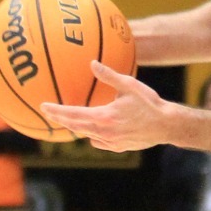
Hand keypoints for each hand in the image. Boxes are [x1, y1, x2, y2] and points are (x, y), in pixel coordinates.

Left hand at [40, 62, 176, 151]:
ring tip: (68, 120)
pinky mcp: (118, 147)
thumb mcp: (129, 85)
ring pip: (86, 135)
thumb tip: (92, 63)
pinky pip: (99, 141)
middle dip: (60, 120)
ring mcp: (110, 142)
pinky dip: (92, 135)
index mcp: (104, 116)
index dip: (56, 111)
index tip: (44, 107)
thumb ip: (108, 75)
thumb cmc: (149, 103)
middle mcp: (104, 132)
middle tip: (48, 113)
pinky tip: (93, 130)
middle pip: (75, 127)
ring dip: (76, 127)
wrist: (167, 126)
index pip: (73, 115)